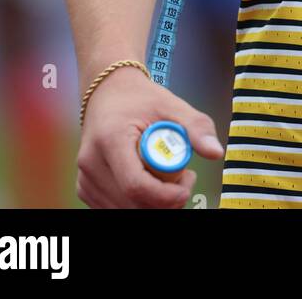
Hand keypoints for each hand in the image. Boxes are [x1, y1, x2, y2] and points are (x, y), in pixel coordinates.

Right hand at [76, 67, 223, 208]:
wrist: (108, 92)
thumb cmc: (140, 99)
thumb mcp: (171, 105)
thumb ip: (196, 127)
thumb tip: (216, 153)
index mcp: (110, 139)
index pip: (136, 185)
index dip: (164, 196)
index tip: (186, 188)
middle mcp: (91, 162)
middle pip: (132, 203)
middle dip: (164, 200)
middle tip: (185, 178)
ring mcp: (85, 178)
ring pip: (124, 210)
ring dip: (152, 204)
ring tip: (170, 177)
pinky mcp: (85, 188)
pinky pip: (115, 208)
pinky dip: (137, 203)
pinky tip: (151, 183)